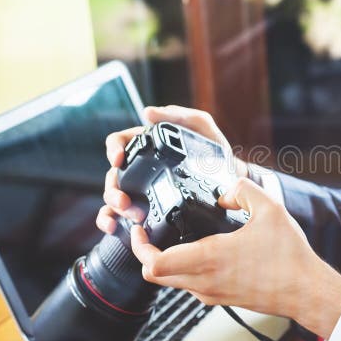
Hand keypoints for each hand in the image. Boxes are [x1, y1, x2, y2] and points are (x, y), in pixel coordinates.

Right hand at [96, 105, 248, 233]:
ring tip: (133, 216)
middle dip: (114, 189)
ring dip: (115, 207)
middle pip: (113, 175)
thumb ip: (179, 116)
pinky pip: (118, 216)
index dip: (113, 149)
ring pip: (113, 197)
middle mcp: (138, 168)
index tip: (118, 159)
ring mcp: (140, 190)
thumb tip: (147, 113)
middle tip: (126, 200)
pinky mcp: (145, 209)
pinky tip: (113, 227)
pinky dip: (109, 221)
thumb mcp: (201, 126)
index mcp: (146, 146)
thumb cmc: (214, 150)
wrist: (231, 180)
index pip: (119, 142)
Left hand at [130, 178, 340, 338]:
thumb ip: (242, 190)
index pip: (154, 263)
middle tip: (148, 232)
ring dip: (163, 263)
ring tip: (172, 239)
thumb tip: (224, 191)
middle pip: (153, 276)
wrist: (304, 290)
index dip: (139, 245)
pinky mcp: (220, 299)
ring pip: (170, 282)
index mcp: (211, 258)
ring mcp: (211, 293)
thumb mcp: (270, 209)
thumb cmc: (289, 257)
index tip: (139, 229)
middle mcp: (205, 281)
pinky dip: (183, 270)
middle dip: (144, 253)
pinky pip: (190, 286)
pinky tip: (198, 252)